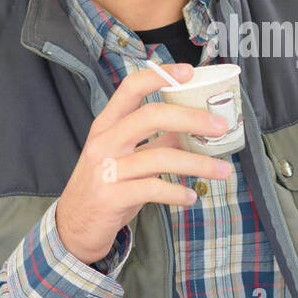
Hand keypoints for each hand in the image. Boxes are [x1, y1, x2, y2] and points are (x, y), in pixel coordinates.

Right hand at [55, 62, 234, 264]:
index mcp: (107, 125)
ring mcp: (106, 169)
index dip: (160, 76)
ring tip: (222, 170)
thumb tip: (194, 129)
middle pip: (151, 116)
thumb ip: (155, 140)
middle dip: (191, 118)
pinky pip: (154, 189)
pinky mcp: (111, 197)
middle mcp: (104, 142)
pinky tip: (191, 197)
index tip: (189, 72)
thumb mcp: (125, 156)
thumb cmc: (105, 185)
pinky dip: (178, 193)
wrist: (75, 225)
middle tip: (219, 126)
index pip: (131, 88)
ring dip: (198, 164)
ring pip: (160, 157)